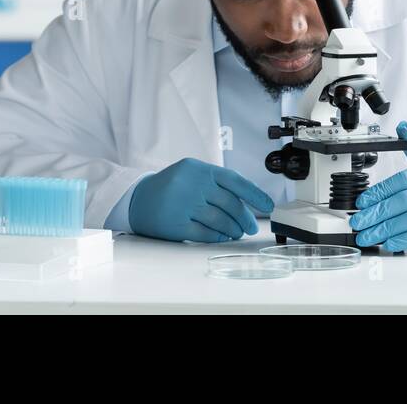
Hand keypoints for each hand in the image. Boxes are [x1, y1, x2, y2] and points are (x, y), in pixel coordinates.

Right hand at [129, 158, 273, 242]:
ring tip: (236, 232)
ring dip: (233, 229)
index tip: (268, 205)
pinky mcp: (176, 225)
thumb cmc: (171, 186)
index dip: (255, 194)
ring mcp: (183, 205)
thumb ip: (216, 183)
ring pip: (220, 220)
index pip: (235, 180)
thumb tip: (248, 202)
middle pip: (230, 204)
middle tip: (251, 226)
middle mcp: (192, 185)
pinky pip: (205, 234)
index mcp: (199, 169)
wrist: (137, 198)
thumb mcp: (192, 174)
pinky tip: (222, 237)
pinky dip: (218, 237)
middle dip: (245, 218)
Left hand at [349, 121, 406, 250]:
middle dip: (375, 213)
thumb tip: (402, 126)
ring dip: (383, 229)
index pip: (400, 180)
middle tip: (356, 222)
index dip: (378, 192)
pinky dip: (403, 238)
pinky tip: (389, 241)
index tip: (361, 202)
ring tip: (365, 236)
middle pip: (401, 201)